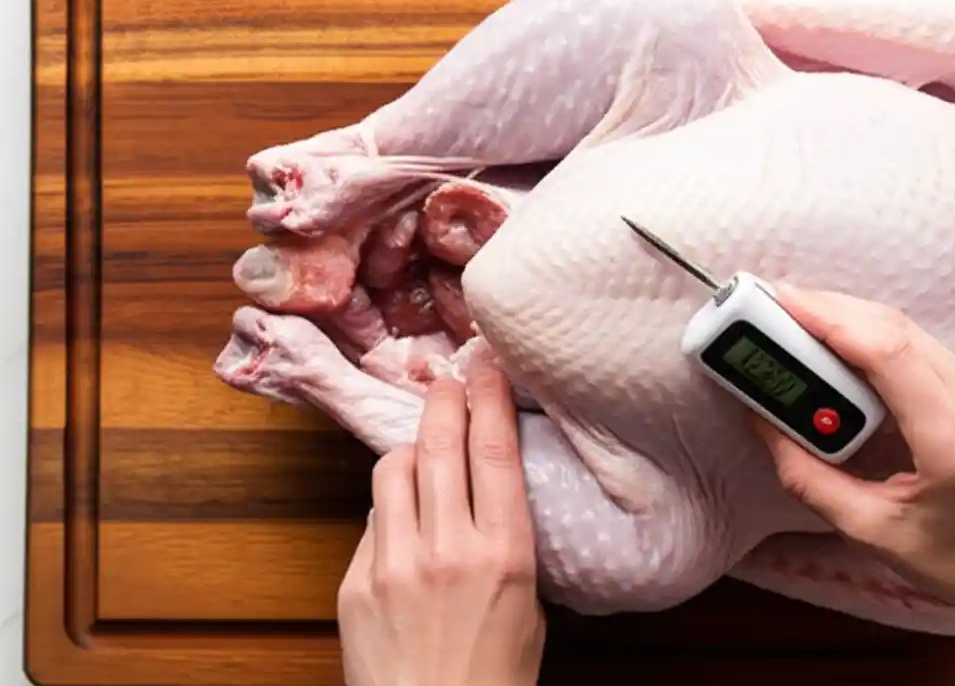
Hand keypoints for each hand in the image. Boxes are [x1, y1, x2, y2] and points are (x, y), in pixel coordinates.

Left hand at [336, 363, 545, 685]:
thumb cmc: (494, 678)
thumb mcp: (530, 608)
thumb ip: (507, 546)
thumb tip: (487, 500)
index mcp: (503, 554)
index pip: (492, 451)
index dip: (488, 398)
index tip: (487, 368)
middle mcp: (446, 549)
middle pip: (438, 445)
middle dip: (443, 400)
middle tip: (447, 377)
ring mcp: (393, 564)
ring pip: (393, 470)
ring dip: (411, 446)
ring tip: (423, 442)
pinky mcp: (356, 582)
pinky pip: (373, 520)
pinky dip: (390, 505)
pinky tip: (404, 514)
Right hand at [750, 284, 954, 638]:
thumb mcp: (877, 534)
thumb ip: (812, 482)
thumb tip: (766, 430)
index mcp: (953, 442)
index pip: (889, 353)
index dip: (831, 319)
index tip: (782, 302)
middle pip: (896, 328)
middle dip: (829, 309)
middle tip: (773, 306)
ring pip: (909, 330)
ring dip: (850, 318)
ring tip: (795, 321)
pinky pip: (922, 347)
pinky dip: (874, 337)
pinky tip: (840, 345)